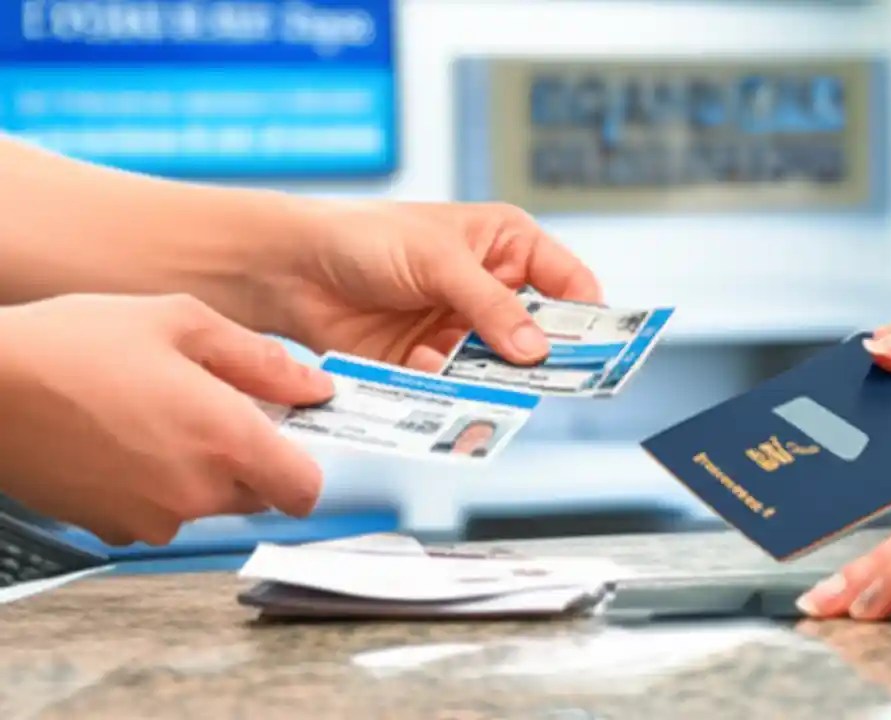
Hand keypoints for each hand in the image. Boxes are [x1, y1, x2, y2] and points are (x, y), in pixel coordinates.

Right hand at [0, 294, 332, 545]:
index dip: (306, 464)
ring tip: (158, 412)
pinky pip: (159, 511)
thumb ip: (260, 361)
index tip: (293, 435)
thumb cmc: (74, 344)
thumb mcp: (181, 321)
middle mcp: (196, 493)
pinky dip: (156, 483)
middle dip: (251, 458)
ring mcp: (152, 519)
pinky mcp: (111, 528)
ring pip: (208, 503)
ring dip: (201, 469)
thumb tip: (314, 388)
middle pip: (258, 494)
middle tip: (216, 406)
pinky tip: (125, 437)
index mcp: (226, 441)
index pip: (306, 491)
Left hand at [265, 200, 601, 370]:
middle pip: (540, 332)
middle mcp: (492, 290)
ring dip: (495, 378)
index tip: (598, 350)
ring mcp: (462, 328)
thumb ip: (490, 305)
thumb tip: (536, 348)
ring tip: (491, 387)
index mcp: (508, 246)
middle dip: (542, 355)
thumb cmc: (366, 237)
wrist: (292, 269)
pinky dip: (453, 391)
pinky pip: (458, 386)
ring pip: (499, 365)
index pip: (568, 283)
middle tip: (552, 380)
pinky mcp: (430, 362)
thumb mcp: (439, 261)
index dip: (588, 315)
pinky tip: (435, 378)